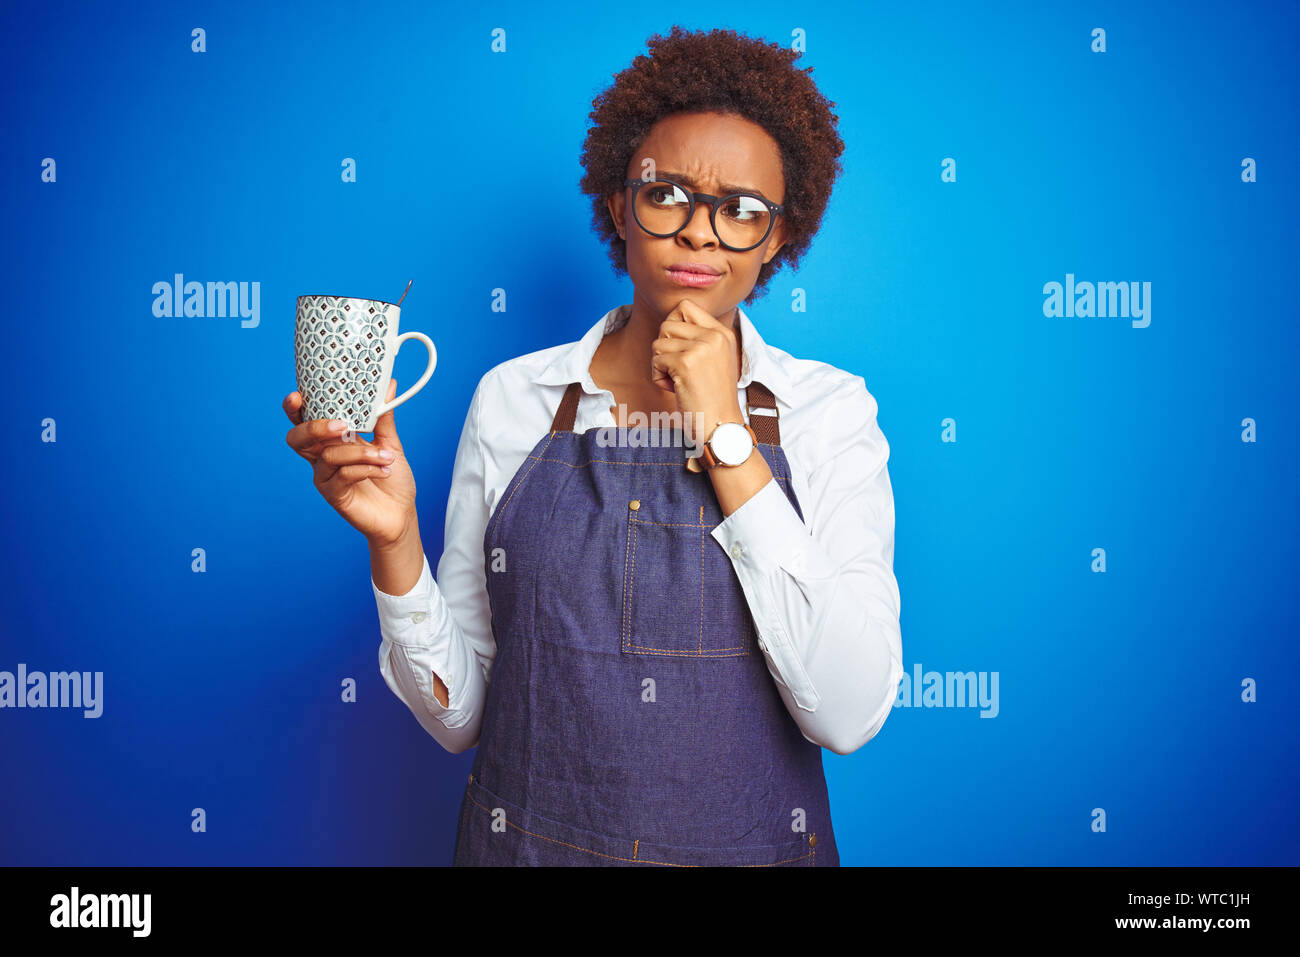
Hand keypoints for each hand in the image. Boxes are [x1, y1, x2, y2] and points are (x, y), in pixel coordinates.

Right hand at [283, 378, 417, 546]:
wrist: (401, 514)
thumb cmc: (391, 478)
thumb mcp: (389, 443)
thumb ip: (384, 416)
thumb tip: (387, 385)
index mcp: (330, 440)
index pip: (303, 420)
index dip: (294, 408)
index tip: (297, 396)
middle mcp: (322, 457)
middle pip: (297, 438)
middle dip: (315, 427)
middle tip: (343, 425)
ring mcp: (325, 477)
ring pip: (327, 456)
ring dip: (361, 453)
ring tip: (386, 456)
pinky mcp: (334, 495)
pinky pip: (342, 476)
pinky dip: (366, 468)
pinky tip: (384, 469)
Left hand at [650, 298, 744, 438]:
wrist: (721, 427)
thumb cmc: (712, 398)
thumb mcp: (714, 360)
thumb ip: (698, 339)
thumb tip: (668, 323)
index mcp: (722, 333)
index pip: (685, 306)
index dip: (673, 326)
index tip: (678, 349)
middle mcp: (714, 336)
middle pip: (667, 324)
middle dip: (664, 348)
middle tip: (676, 369)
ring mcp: (701, 348)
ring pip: (658, 342)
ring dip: (660, 364)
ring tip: (676, 381)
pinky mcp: (686, 363)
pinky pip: (656, 361)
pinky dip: (658, 377)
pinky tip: (674, 389)